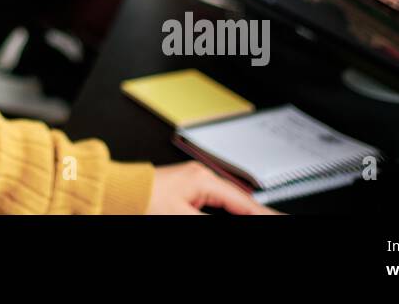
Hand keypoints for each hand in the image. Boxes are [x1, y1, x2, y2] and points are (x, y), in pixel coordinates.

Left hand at [146, 161, 280, 213]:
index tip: (281, 219)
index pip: (243, 202)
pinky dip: (227, 210)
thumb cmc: (141, 199)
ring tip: (259, 216)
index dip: (264, 213)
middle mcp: (200, 177)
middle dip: (255, 212)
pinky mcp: (185, 188)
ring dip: (242, 211)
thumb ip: (210, 221)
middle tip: (276, 218)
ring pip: (227, 201)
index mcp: (203, 180)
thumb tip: (236, 217)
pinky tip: (233, 214)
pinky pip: (214, 201)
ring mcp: (193, 181)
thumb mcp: (181, 216)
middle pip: (238, 200)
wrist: (116, 191)